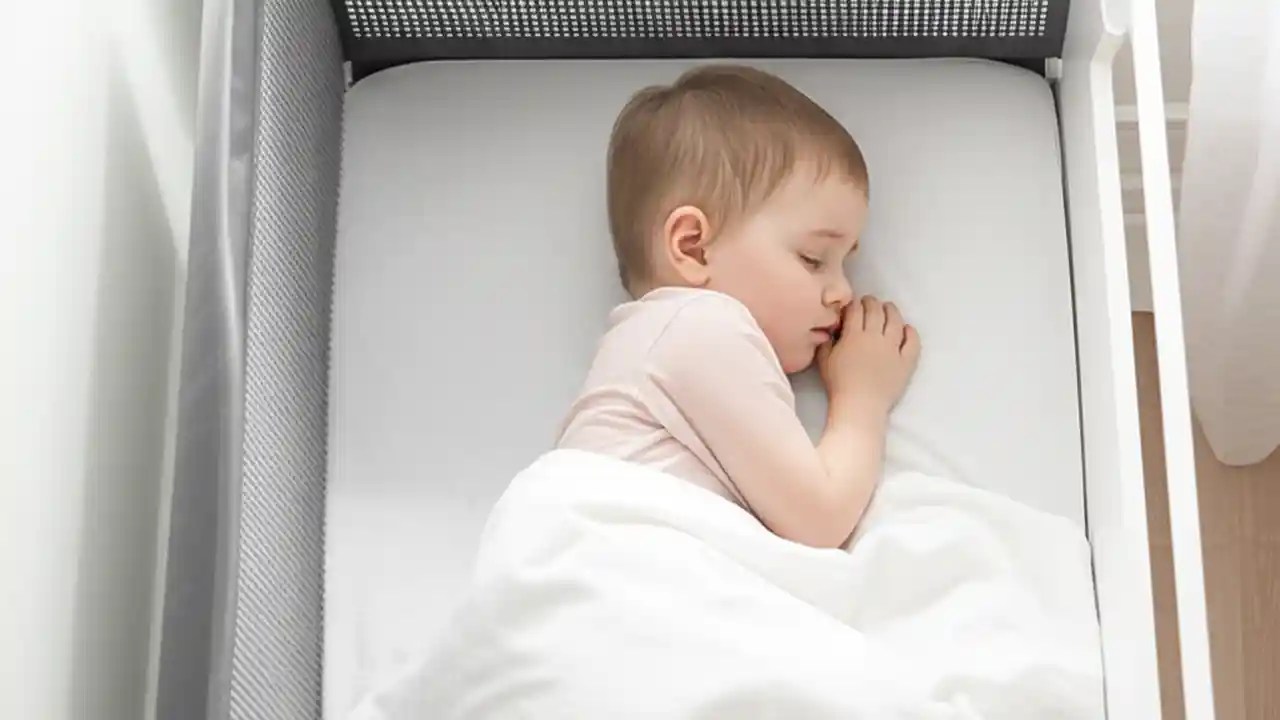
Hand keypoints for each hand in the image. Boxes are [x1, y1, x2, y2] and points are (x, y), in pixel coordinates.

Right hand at [816, 295, 920, 416]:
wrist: (860, 406)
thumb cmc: (839, 385)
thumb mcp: (824, 362)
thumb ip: (826, 343)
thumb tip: (830, 331)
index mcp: (853, 335)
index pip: (856, 310)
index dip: (854, 303)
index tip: (854, 304)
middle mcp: (875, 337)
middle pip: (876, 311)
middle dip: (872, 302)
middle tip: (869, 302)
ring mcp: (893, 348)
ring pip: (895, 321)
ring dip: (891, 311)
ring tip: (888, 308)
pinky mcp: (906, 361)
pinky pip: (912, 341)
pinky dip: (910, 332)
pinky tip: (907, 328)